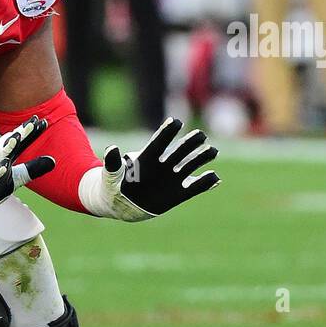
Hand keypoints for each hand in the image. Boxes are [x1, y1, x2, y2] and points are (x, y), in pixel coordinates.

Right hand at [0, 117, 54, 224]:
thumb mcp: (14, 179)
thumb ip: (32, 169)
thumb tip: (54, 160)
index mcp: (1, 159)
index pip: (17, 144)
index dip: (29, 133)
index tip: (42, 120)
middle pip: (6, 146)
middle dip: (19, 134)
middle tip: (32, 121)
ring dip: (5, 148)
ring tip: (17, 137)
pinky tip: (1, 167)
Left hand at [79, 118, 219, 220]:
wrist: (122, 205)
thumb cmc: (114, 185)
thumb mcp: (110, 175)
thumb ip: (112, 163)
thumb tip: (112, 149)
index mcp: (147, 158)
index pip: (159, 142)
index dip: (167, 132)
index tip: (176, 121)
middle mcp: (163, 165)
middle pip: (180, 150)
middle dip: (190, 142)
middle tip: (200, 135)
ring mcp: (172, 178)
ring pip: (191, 164)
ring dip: (202, 158)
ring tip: (211, 151)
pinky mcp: (179, 194)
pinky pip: (196, 187)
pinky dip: (206, 182)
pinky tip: (215, 177)